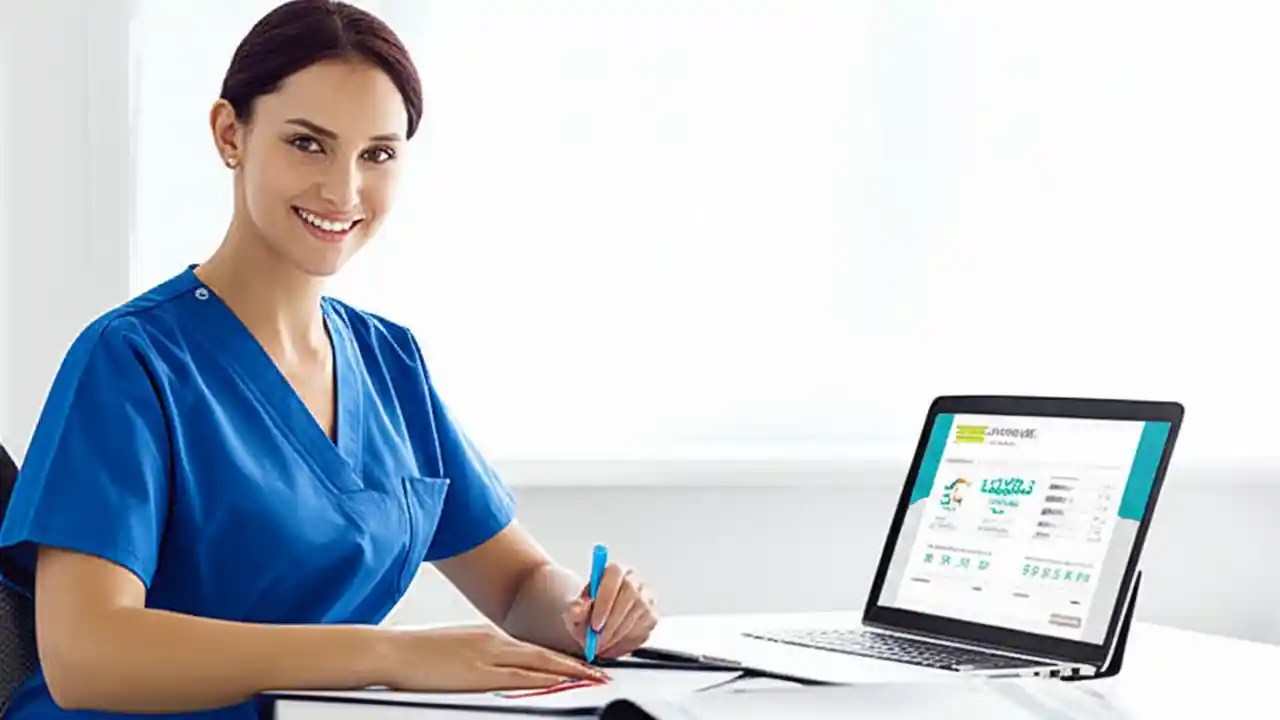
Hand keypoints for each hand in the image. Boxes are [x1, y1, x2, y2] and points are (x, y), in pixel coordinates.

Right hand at [381, 624, 609, 691]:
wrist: (395, 651)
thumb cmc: (418, 654)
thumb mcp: (457, 647)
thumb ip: (480, 655)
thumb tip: (496, 666)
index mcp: (489, 636)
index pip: (533, 648)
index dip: (560, 657)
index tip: (580, 664)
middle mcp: (494, 642)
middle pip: (543, 654)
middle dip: (574, 665)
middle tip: (600, 672)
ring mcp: (488, 657)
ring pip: (538, 664)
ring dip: (568, 672)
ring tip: (592, 679)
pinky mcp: (479, 674)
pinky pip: (519, 678)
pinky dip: (543, 681)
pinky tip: (558, 685)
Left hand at [563, 563, 658, 659]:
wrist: (598, 617)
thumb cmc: (587, 610)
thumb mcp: (575, 609)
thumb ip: (575, 608)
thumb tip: (578, 609)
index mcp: (615, 570)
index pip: (615, 577)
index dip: (605, 602)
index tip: (594, 626)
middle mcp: (635, 579)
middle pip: (630, 596)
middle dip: (612, 624)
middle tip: (597, 643)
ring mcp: (648, 598)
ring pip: (638, 617)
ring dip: (617, 637)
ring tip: (600, 647)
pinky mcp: (653, 617)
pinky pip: (643, 632)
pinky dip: (625, 645)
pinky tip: (611, 648)